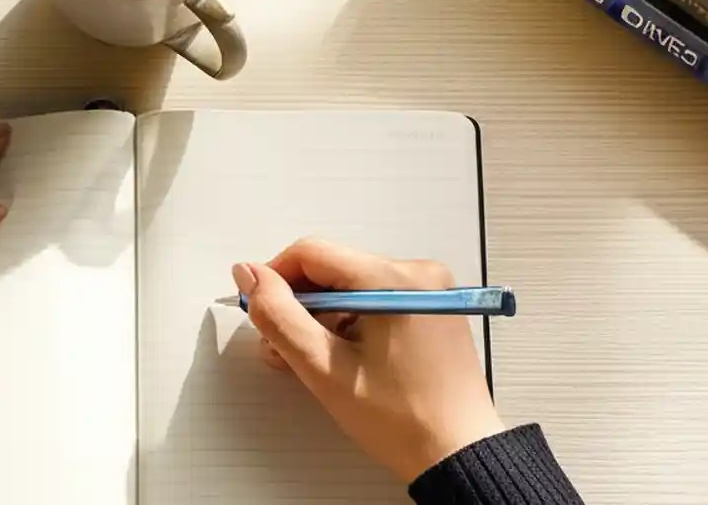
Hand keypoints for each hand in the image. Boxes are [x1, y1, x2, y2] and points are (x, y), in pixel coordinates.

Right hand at [233, 238, 503, 483]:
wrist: (458, 453)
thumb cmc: (404, 420)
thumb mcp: (325, 369)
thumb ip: (279, 316)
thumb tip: (249, 276)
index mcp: (394, 280)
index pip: (313, 253)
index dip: (275, 277)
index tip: (258, 307)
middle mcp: (417, 273)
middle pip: (333, 268)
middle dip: (299, 304)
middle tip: (281, 346)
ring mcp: (430, 290)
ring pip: (352, 285)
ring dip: (322, 318)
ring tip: (310, 360)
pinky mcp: (432, 307)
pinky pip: (376, 299)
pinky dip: (350, 322)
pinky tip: (341, 356)